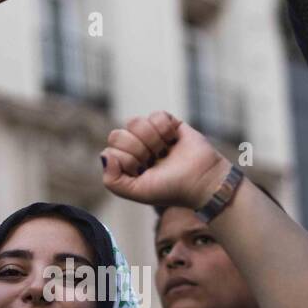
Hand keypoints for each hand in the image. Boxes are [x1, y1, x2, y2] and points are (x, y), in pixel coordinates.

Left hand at [101, 112, 229, 209]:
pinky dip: (164, 128)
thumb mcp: (137, 192)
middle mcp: (137, 149)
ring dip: (151, 138)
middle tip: (153, 159)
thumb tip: (104, 155)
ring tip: (164, 150)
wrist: (203, 180)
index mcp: (127, 165)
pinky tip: (173, 139)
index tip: (143, 170)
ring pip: (135, 122)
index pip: (111, 150)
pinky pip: (155, 115)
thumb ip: (112, 180)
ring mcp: (151, 135)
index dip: (127, 159)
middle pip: (118, 134)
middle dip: (137, 147)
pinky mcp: (168, 124)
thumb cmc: (171, 189)